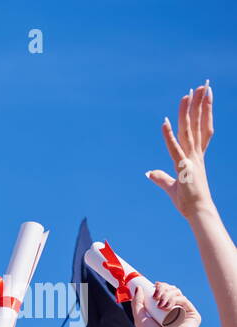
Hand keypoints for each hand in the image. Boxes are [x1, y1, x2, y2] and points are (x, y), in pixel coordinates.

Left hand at [131, 281, 200, 326]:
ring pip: (177, 293)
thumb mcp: (140, 318)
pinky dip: (174, 300)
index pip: (163, 292)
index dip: (159, 287)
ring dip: (166, 295)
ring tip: (160, 306)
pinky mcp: (192, 315)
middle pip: (171, 290)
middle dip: (162, 289)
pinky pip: (184, 300)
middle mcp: (174, 310)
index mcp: (163, 311)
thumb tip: (139, 288)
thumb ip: (138, 303)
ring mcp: (184, 312)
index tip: (153, 286)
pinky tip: (167, 308)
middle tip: (155, 296)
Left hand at [148, 83, 214, 218]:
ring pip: (188, 131)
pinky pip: (174, 149)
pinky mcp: (184, 167)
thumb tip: (149, 173)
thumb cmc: (188, 201)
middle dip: (200, 105)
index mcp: (195, 157)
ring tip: (188, 93)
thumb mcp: (171, 187)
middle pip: (197, 124)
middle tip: (202, 86)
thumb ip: (161, 178)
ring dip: (187, 112)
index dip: (203, 113)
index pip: (200, 130)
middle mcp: (195, 154)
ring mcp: (191, 159)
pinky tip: (165, 122)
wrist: (198, 211)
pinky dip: (169, 136)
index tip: (205, 97)